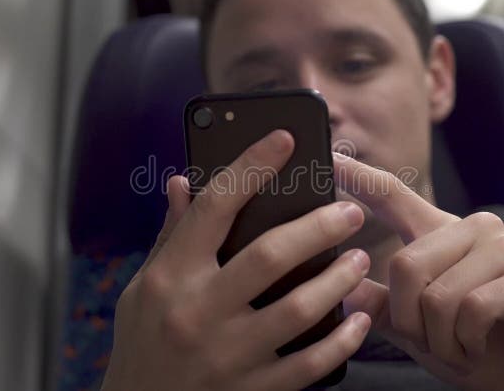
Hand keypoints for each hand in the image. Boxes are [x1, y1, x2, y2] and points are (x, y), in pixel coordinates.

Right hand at [100, 131, 371, 390]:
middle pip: (270, 255)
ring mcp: (227, 355)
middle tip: (350, 212)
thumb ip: (170, 237)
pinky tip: (358, 320)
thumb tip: (183, 182)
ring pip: (299, 308)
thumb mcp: (143, 287)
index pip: (214, 207)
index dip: (251, 166)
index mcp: (171, 277)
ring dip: (339, 279)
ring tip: (361, 259)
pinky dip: (341, 340)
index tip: (283, 140)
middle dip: (319, 226)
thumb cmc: (142, 344)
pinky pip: (309, 363)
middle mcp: (198, 312)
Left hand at [335, 153, 503, 390]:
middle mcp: (474, 229)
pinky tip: (482, 346)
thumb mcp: (414, 328)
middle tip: (434, 342)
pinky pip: (473, 310)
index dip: (359, 176)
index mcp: (440, 233)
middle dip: (410, 322)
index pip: (393, 195)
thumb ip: (380, 304)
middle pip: (407, 265)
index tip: (328, 157)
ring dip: (441, 340)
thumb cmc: (470, 348)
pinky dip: (467, 343)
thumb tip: (338, 286)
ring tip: (461, 346)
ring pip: (438, 294)